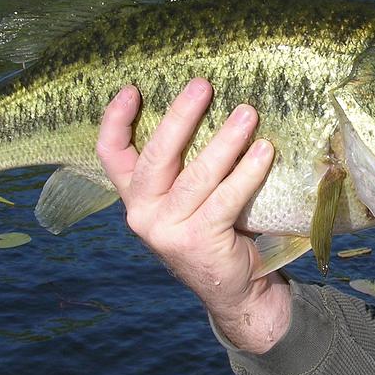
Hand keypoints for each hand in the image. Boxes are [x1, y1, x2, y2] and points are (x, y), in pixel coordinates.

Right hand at [96, 78, 292, 352]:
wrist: (233, 289)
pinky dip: (247, 172)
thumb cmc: (214, 228)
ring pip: (195, 176)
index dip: (115, 121)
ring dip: (224, 141)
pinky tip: (264, 152)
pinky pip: (225, 199)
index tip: (132, 89)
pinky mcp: (198, 242)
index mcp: (134, 197)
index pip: (109, 155)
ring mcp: (167, 231)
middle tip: (204, 86)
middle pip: (155, 156)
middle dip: (180, 117)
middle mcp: (142, 214)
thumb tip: (211, 103)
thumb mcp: (186, 197)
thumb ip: (183, 164)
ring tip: (247, 113)